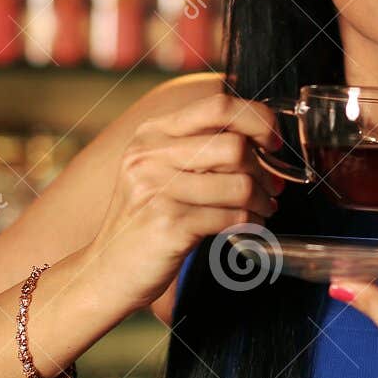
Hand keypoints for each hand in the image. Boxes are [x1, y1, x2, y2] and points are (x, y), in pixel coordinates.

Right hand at [85, 91, 284, 312]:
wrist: (105, 272)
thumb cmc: (144, 220)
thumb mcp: (159, 171)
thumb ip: (199, 148)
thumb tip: (262, 139)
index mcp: (152, 133)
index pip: (218, 105)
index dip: (258, 119)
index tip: (272, 143)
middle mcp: (150, 155)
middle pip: (235, 146)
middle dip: (264, 170)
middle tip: (272, 188)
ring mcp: (157, 189)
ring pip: (240, 184)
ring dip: (263, 200)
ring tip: (262, 209)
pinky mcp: (168, 224)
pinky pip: (233, 217)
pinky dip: (251, 223)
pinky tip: (248, 227)